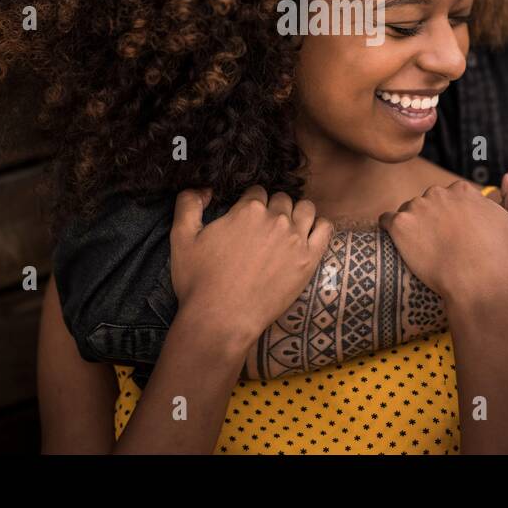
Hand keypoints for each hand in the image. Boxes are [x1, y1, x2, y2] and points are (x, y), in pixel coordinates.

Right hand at [170, 186, 333, 343]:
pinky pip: (325, 229)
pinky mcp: (308, 260)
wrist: (221, 320)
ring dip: (297, 214)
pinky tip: (307, 236)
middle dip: (273, 209)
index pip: (257, 192)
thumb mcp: (181, 238)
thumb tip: (203, 188)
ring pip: (306, 209)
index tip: (246, 219)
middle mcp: (276, 219)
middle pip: (282, 199)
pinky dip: (318, 227)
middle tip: (263, 230)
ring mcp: (295, 239)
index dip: (250, 204)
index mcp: (248, 209)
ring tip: (286, 230)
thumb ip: (188, 204)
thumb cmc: (199, 281)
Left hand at [378, 172, 507, 304]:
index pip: (451, 197)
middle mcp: (438, 193)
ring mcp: (417, 208)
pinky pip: (385, 221)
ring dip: (412, 226)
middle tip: (439, 246)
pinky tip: (398, 244)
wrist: (482, 285)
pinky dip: (389, 230)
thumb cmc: (506, 260)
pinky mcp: (399, 226)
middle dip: (431, 219)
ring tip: (421, 250)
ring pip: (407, 212)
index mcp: (464, 190)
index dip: (453, 217)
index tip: (456, 236)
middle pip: (428, 203)